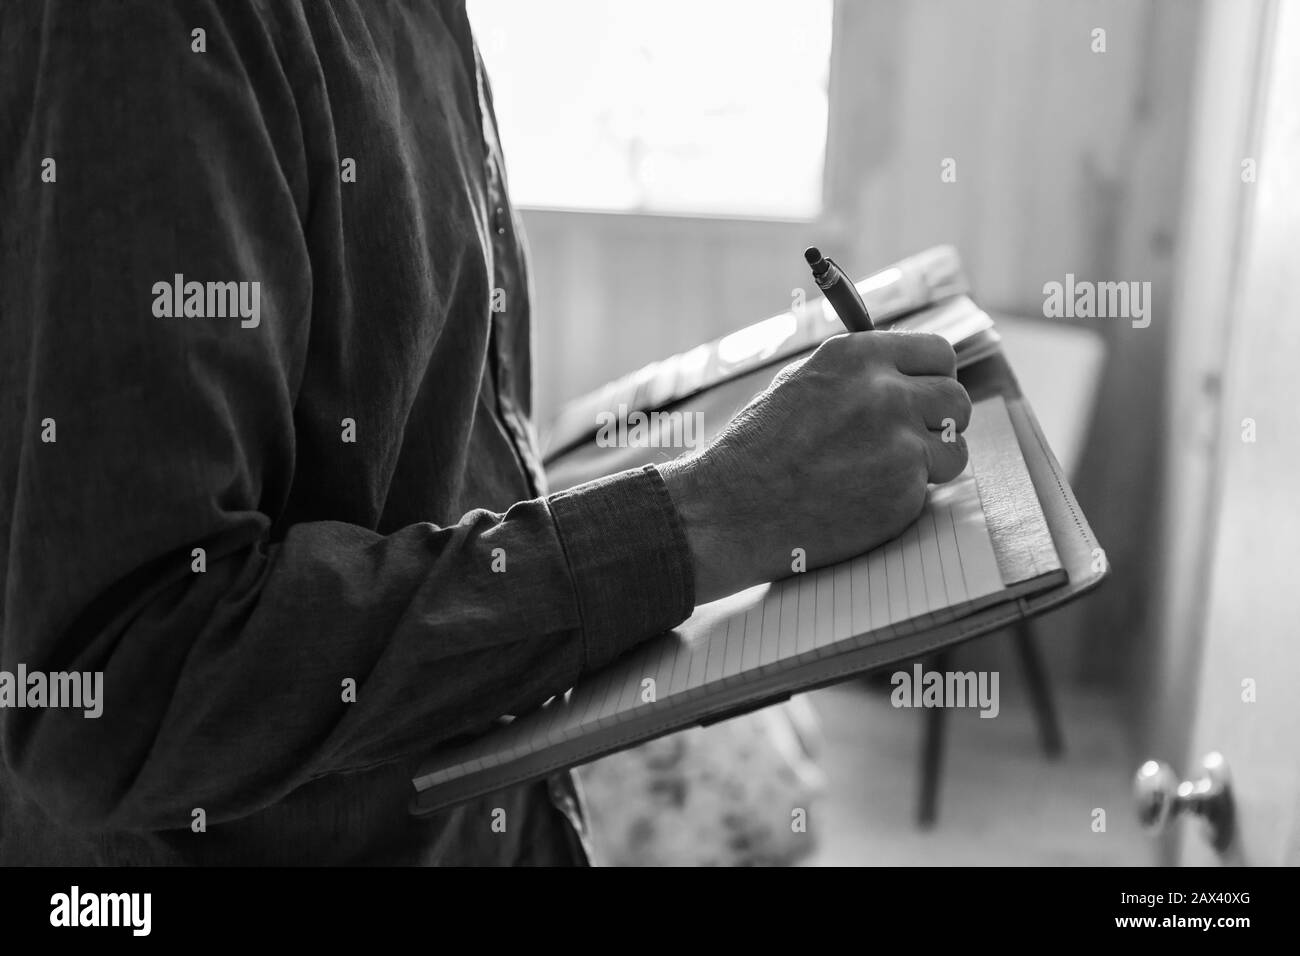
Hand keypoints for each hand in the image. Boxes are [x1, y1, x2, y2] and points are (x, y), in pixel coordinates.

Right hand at [658, 331, 970, 604]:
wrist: (729, 509)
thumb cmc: (756, 450)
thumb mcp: (799, 384)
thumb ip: (855, 374)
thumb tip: (903, 372)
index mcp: (857, 356)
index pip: (937, 351)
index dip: (934, 377)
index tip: (925, 396)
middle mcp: (885, 392)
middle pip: (957, 398)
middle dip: (941, 421)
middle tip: (915, 440)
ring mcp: (899, 443)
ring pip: (954, 448)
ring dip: (931, 464)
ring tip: (885, 474)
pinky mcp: (904, 490)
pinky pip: (929, 489)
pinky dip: (905, 497)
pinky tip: (864, 500)